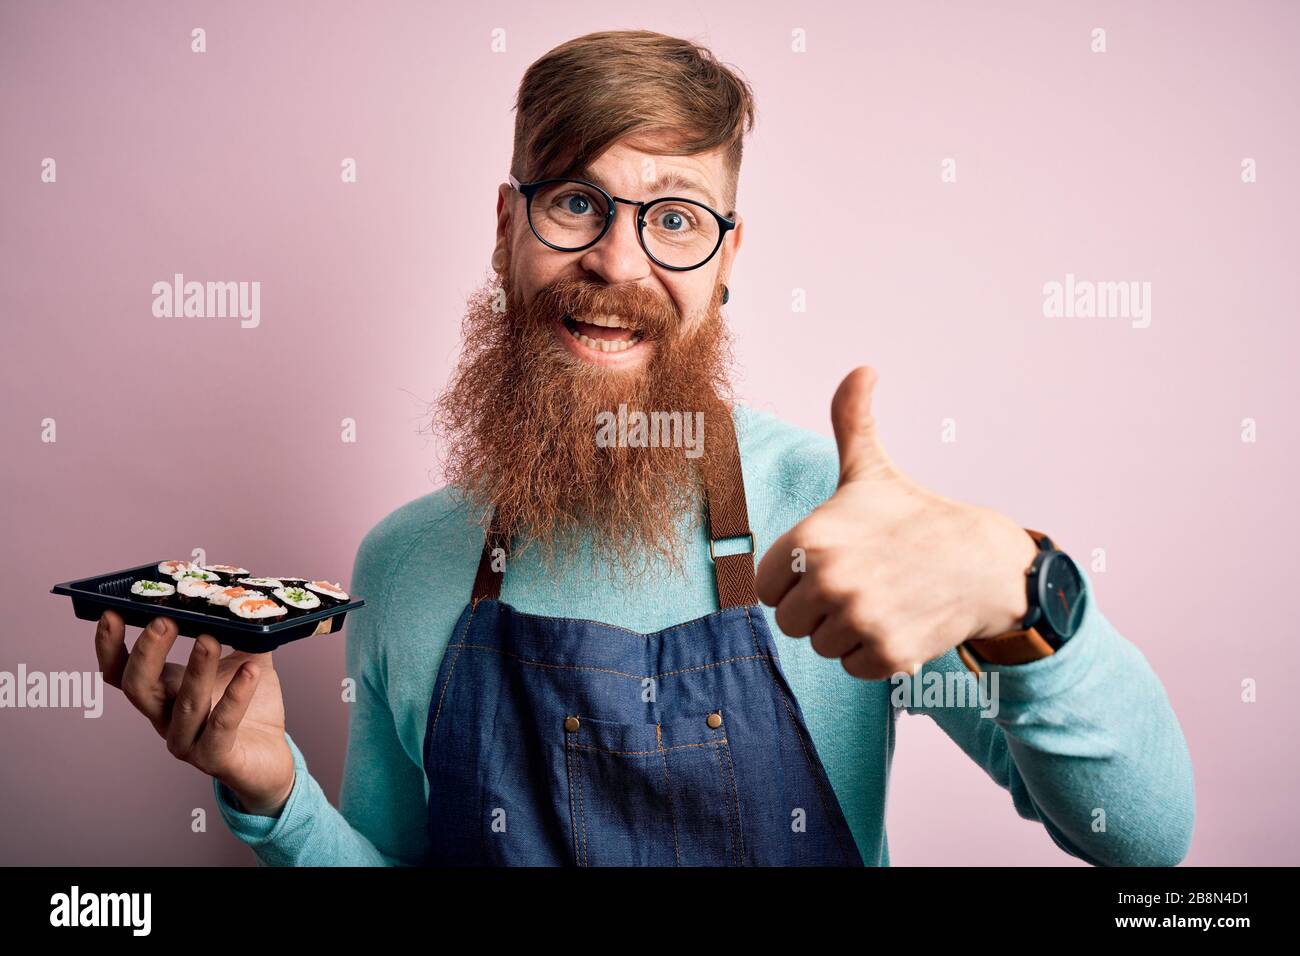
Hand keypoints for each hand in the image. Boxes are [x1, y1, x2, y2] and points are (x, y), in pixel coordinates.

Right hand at [94, 611, 294, 814]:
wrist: (270, 757)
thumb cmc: (252, 706)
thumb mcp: (246, 659)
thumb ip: (244, 631)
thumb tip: (249, 594)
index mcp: (165, 691)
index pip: (121, 671)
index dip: (110, 646)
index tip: (112, 613)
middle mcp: (166, 716)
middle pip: (138, 688)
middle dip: (146, 653)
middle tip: (164, 622)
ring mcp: (187, 741)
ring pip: (182, 706)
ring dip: (195, 671)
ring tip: (209, 639)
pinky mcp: (215, 758)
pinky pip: (220, 727)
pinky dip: (235, 697)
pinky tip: (252, 671)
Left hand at [756, 366, 1038, 679]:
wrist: (984, 563)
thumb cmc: (914, 517)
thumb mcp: (872, 469)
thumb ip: (850, 420)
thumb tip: (862, 369)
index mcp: (810, 539)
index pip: (766, 587)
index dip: (794, 579)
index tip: (828, 564)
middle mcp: (829, 580)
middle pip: (791, 621)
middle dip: (818, 609)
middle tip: (860, 583)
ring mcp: (859, 619)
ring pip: (822, 646)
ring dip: (846, 632)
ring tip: (881, 599)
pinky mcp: (888, 654)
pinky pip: (853, 667)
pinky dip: (873, 654)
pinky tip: (898, 622)